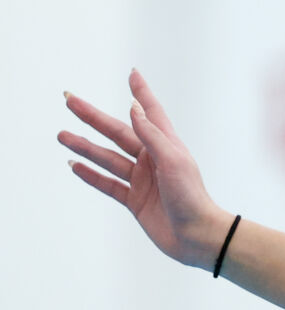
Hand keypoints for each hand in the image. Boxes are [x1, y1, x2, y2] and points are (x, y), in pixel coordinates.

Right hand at [60, 69, 230, 269]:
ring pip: (107, 158)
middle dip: (93, 117)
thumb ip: (151, 134)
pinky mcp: (135, 200)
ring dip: (85, 146)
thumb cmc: (191, 196)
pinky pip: (108, 184)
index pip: (149, 112)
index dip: (140, 93)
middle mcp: (152, 159)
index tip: (132, 74)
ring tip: (62, 134)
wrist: (197, 236)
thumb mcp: (172, 160)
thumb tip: (133, 108)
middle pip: (117, 132)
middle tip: (70, 100)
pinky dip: (91, 175)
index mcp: (166, 145)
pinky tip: (75, 164)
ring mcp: (142, 180)